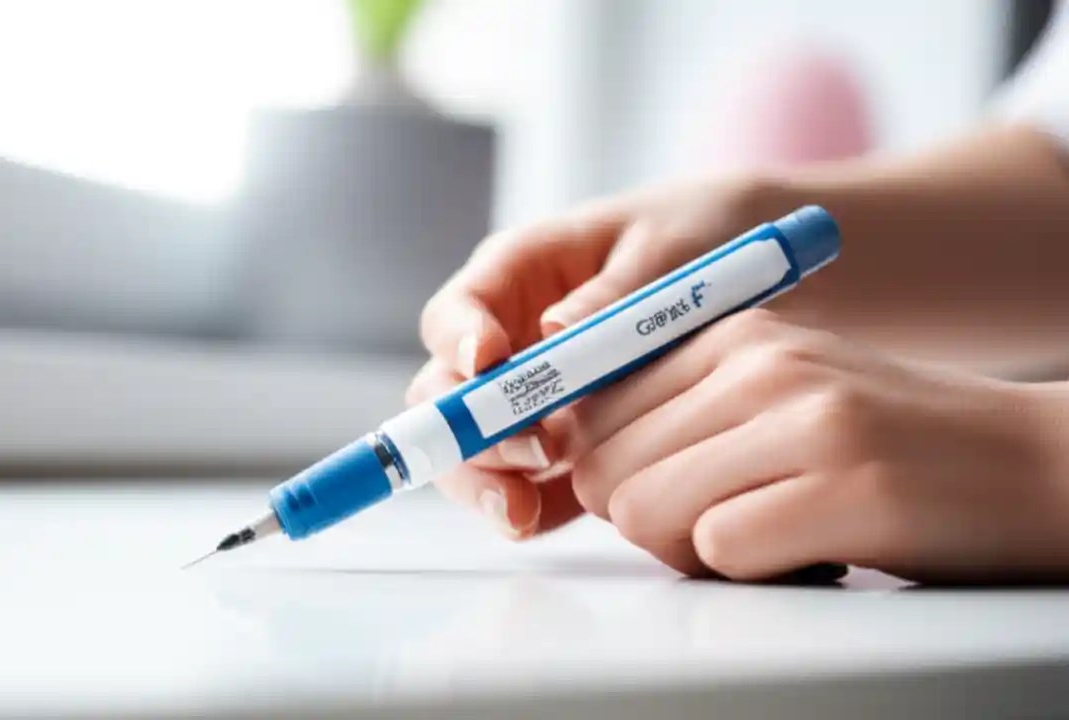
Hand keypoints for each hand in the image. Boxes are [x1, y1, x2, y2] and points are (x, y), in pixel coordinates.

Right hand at [407, 176, 804, 538]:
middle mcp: (512, 339)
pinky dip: (527, 507)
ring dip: (487, 481)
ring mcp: (535, 400)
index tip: (487, 362)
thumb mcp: (668, 246)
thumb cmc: (700, 232)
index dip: (459, 339)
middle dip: (469, 431)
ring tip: (522, 510)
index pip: (458, 312)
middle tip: (527, 451)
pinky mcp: (567, 449)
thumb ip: (614, 291)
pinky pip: (528, 485)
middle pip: (448, 395)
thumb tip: (556, 329)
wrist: (755, 264)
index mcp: (519, 274)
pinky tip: (538, 520)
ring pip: (476, 449)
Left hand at [564, 309, 1068, 582]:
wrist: (1028, 462)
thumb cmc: (886, 441)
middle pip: (602, 468)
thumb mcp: (779, 388)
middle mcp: (761, 363)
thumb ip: (681, 404)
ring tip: (760, 534)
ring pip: (642, 510)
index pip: (590, 407)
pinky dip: (748, 569)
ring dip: (687, 548)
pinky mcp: (845, 488)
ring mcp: (805, 421)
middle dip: (640, 517)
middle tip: (714, 523)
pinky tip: (805, 548)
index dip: (605, 468)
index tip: (643, 488)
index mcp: (733, 332)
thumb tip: (573, 451)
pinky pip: (717, 550)